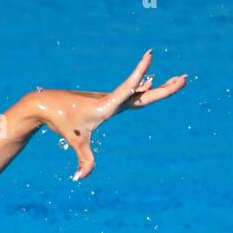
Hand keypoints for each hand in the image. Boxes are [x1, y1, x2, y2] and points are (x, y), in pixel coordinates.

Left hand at [26, 49, 186, 179]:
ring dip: (157, 85)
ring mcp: (110, 99)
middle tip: (184, 78)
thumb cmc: (62, 122)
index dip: (140, 72)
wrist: (47, 104)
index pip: (129, 88)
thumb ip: (84, 161)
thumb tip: (80, 178)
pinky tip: (147, 83)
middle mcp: (112, 100)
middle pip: (143, 92)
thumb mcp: (75, 142)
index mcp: (107, 106)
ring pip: (138, 91)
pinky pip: (129, 94)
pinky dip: (141, 88)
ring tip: (174, 80)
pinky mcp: (106, 101)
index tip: (150, 54)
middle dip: (165, 87)